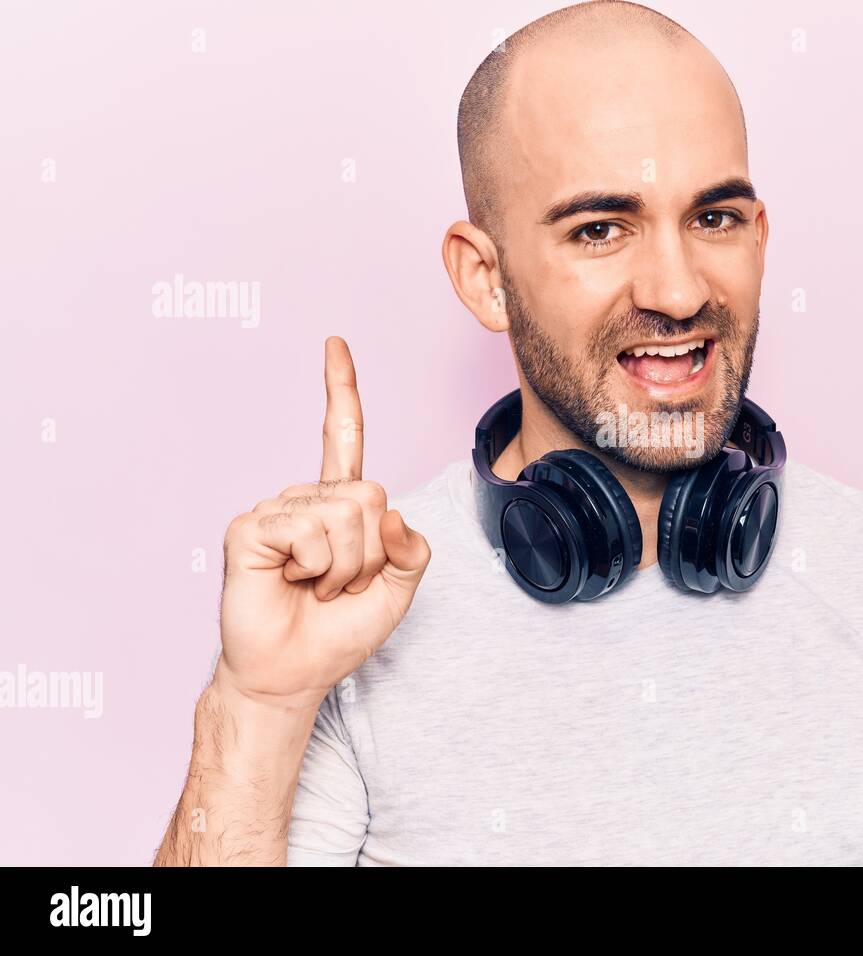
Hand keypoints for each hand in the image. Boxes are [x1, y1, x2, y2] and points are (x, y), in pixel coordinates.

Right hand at [215, 337, 430, 709]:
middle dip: (371, 553)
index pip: (341, 437)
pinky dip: (316, 567)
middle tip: (339, 584)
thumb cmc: (337, 632)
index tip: (335, 344)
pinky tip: (291, 581)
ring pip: (347, 515)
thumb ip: (413, 550)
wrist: (292, 673)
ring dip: (344, 567)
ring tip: (314, 587)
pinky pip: (311, 531)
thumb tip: (392, 515)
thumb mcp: (397, 590)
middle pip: (371, 495)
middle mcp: (306, 499)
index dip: (340, 391)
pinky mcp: (251, 528)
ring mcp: (277, 510)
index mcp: (339, 505)